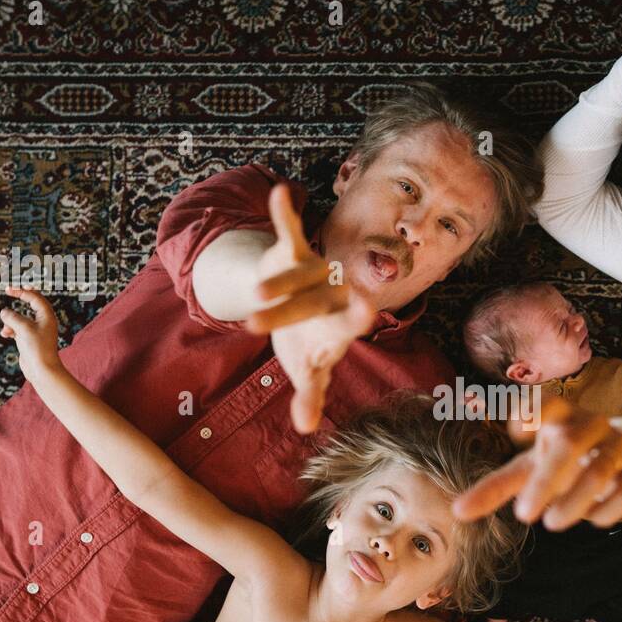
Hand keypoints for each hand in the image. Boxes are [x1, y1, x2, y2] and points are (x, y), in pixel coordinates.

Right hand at [0, 286, 61, 379]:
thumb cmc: (37, 348)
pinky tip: (5, 335)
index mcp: (47, 316)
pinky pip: (17, 329)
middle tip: (9, 289)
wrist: (42, 370)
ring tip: (7, 329)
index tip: (8, 289)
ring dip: (11, 320)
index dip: (22, 291)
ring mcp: (36, 330)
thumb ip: (12, 318)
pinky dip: (10, 329)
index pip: (35, 297)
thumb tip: (4, 312)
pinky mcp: (29, 339)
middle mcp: (44, 322)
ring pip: (21, 317)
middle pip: (31, 303)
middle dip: (19, 297)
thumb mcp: (23, 329)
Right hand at [244, 183, 377, 433]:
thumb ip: (310, 393)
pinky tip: (280, 194)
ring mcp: (316, 272)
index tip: (365, 313)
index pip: (345, 329)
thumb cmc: (306, 341)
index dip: (352, 322)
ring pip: (297, 276)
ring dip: (278, 283)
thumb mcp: (306, 368)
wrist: (293, 304)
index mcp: (337, 326)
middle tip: (292, 318)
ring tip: (256, 292)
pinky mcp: (295, 251)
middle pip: (314, 306)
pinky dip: (284, 214)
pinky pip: (290, 231)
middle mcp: (332, 296)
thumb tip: (305, 427)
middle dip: (296, 315)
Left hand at [452, 395, 621, 530]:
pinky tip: (594, 521)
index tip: (517, 429)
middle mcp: (590, 425)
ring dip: (575, 499)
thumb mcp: (530, 469)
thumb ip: (496, 487)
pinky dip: (609, 508)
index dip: (533, 411)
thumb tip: (457, 512)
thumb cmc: (567, 460)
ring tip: (552, 523)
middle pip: (570, 443)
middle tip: (524, 515)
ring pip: (600, 469)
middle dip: (547, 480)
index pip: (548, 403)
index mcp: (559, 417)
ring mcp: (619, 445)